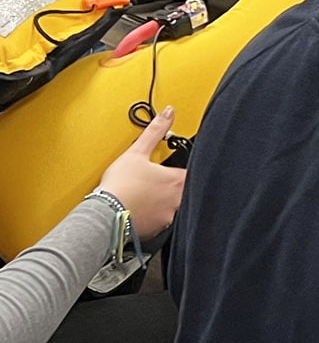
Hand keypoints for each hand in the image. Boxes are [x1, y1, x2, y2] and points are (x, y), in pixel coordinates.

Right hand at [98, 109, 185, 240]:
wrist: (103, 214)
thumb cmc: (120, 185)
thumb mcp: (137, 152)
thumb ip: (155, 131)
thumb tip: (168, 113)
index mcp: (177, 181)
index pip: (191, 172)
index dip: (182, 168)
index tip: (172, 167)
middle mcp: (177, 201)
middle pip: (184, 190)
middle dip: (171, 186)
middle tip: (154, 182)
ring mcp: (167, 217)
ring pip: (173, 206)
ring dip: (162, 201)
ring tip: (144, 195)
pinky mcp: (156, 229)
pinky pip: (160, 221)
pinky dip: (152, 215)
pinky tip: (140, 209)